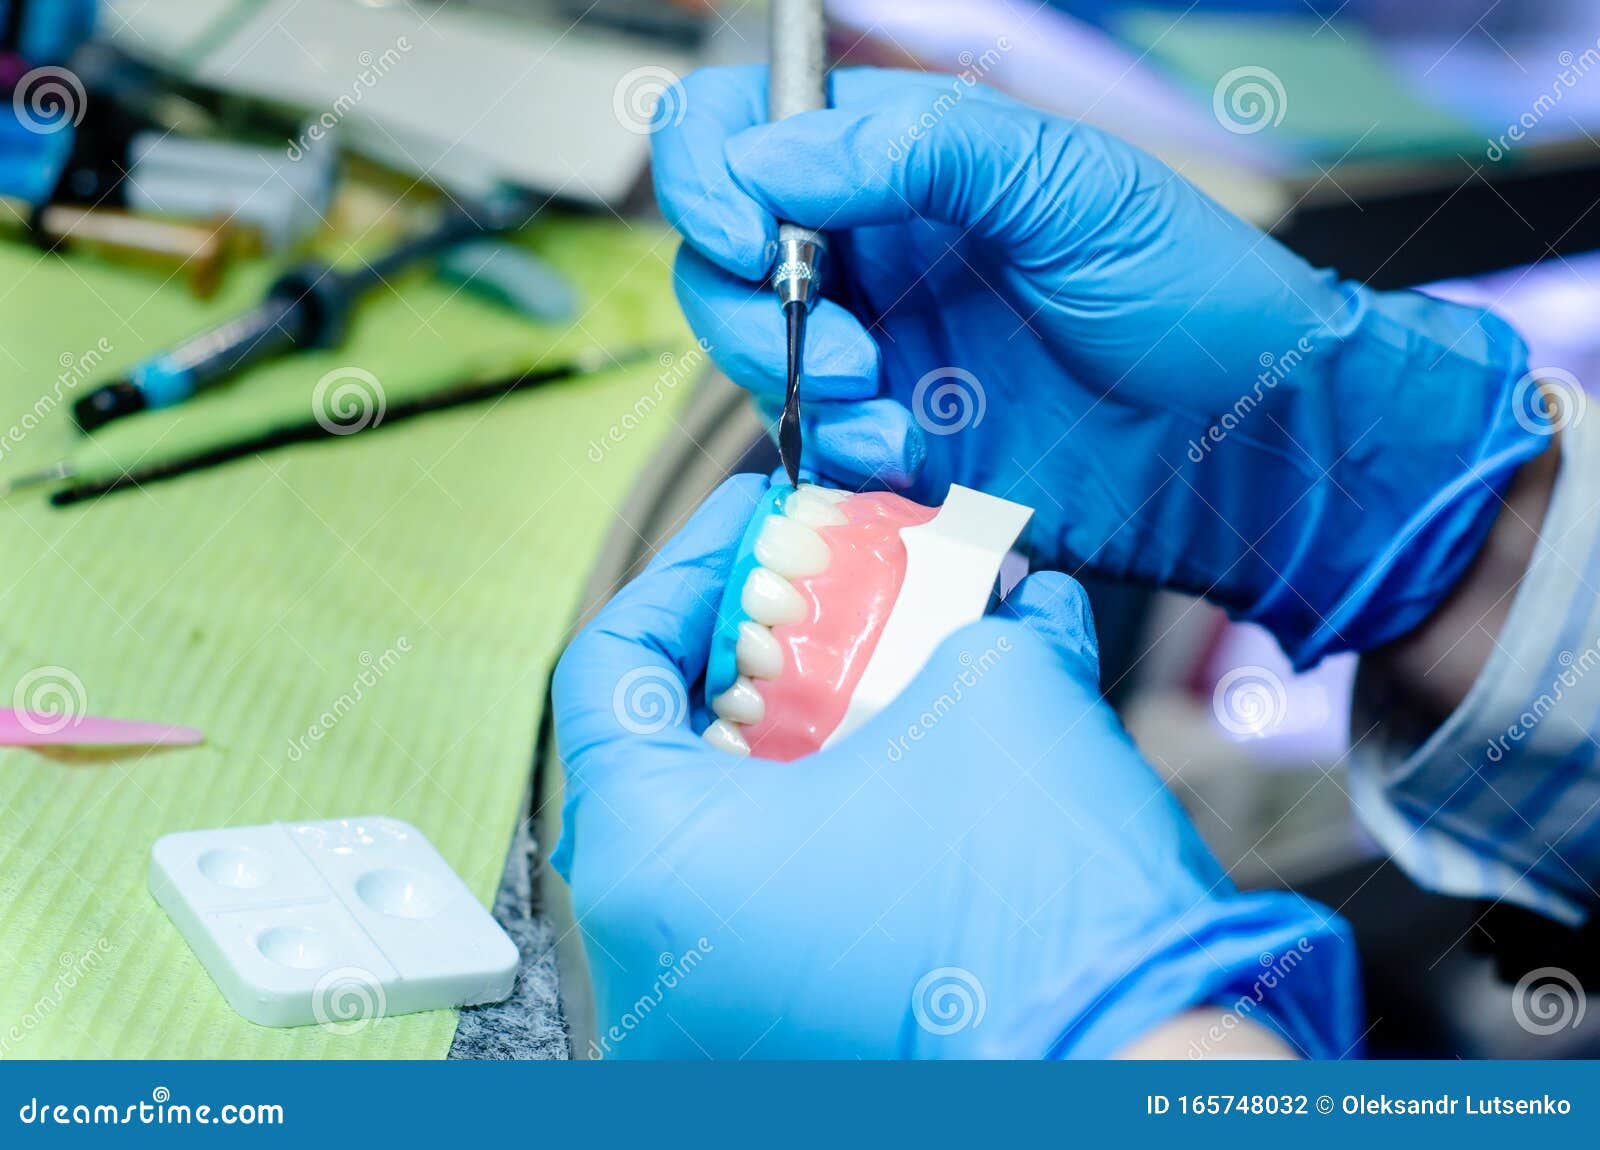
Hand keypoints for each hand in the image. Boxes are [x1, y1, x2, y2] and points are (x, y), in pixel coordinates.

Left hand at [551, 476, 1360, 1058]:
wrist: (1135, 1077)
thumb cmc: (1042, 909)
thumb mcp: (1000, 699)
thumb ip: (970, 619)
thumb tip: (996, 588)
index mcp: (653, 855)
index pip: (610, 666)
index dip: (687, 572)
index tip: (756, 528)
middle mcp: (649, 954)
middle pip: (655, 753)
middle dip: (741, 656)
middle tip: (811, 599)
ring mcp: (703, 1019)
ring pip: (709, 840)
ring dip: (780, 745)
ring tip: (860, 682)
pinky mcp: (770, 1050)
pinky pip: (757, 913)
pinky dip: (806, 832)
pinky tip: (886, 783)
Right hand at [653, 66, 1548, 666]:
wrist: (1243, 443)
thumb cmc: (1189, 293)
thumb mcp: (1070, 186)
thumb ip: (919, 152)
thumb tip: (770, 158)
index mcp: (901, 161)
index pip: (744, 129)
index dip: (709, 171)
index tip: (747, 232)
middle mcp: (870, 250)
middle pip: (717, 255)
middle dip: (754, 305)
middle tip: (847, 348)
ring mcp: (873, 349)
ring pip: (746, 354)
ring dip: (794, 385)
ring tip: (890, 411)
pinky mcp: (887, 442)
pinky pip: (804, 447)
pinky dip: (833, 457)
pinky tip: (907, 458)